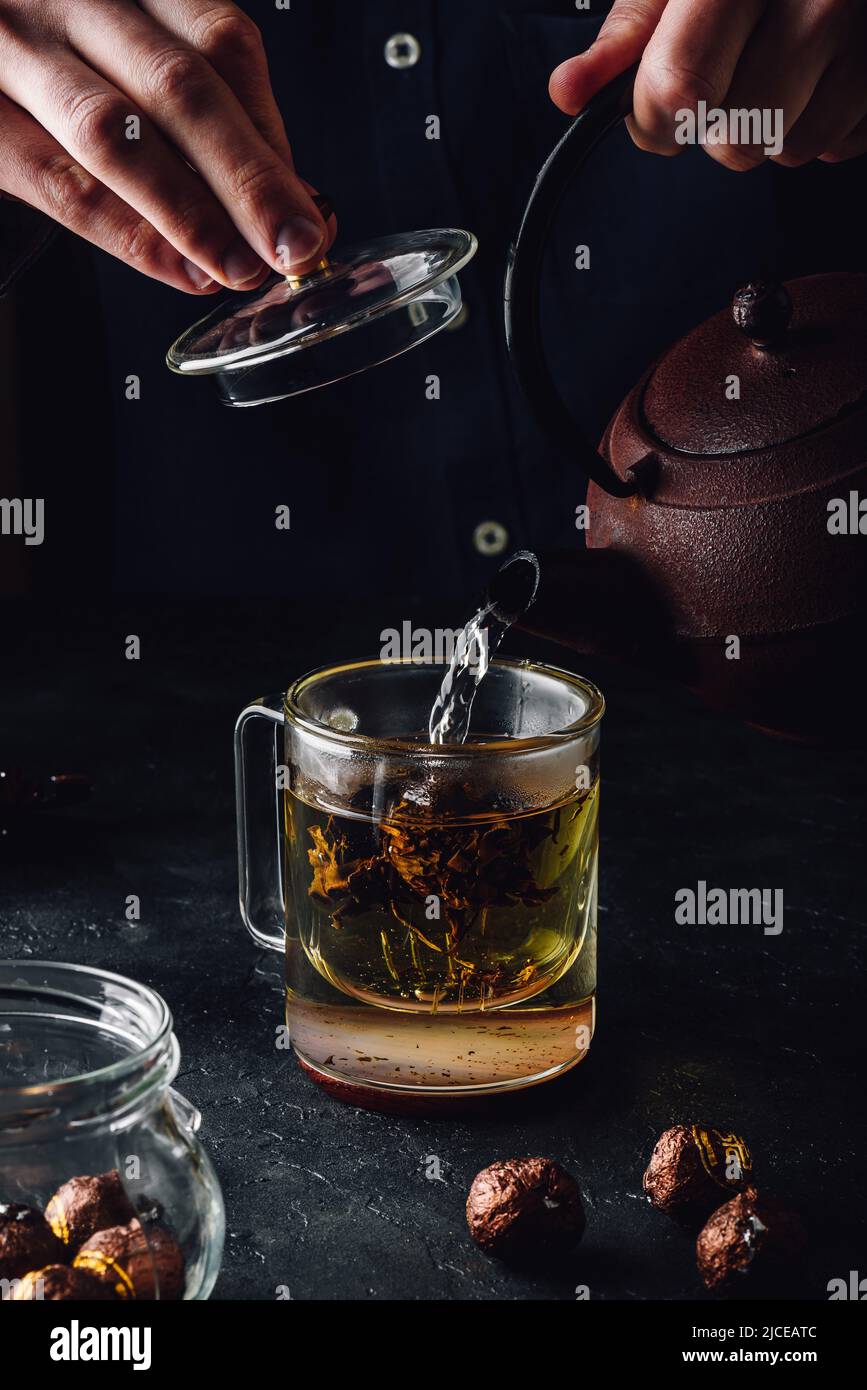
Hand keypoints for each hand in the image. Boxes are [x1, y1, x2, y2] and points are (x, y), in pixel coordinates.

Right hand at [0, 0, 335, 293]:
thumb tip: (289, 195)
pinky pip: (57, 183)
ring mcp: (13, 47)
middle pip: (179, 87)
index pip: (219, 42)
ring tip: (241, 267)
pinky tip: (179, 267)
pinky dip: (128, 234)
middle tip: (295, 244)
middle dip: (250, 179)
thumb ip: (194, 111)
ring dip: (193, 215)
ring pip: (117, 134)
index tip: (308, 208)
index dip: (270, 134)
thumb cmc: (44, 51)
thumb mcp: (120, 50)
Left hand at [550, 0, 866, 169]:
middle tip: (727, 75)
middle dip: (713, 128)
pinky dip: (816, 123)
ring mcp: (857, 34)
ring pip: (784, 152)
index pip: (678, 91)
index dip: (654, 120)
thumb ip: (625, 38)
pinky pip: (833, 146)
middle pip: (733, 140)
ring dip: (767, 129)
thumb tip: (570, 93)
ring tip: (775, 69)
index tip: (654, 112)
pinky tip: (814, 76)